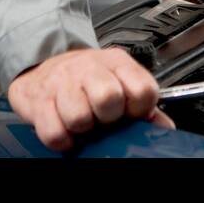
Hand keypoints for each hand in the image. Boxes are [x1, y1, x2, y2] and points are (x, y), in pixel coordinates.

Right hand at [7, 46, 175, 151]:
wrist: (45, 67)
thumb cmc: (87, 80)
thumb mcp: (120, 82)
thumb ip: (144, 105)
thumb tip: (165, 127)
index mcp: (117, 63)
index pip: (142, 89)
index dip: (139, 109)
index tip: (130, 113)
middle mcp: (89, 68)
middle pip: (108, 97)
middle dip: (108, 117)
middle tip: (102, 117)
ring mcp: (62, 82)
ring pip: (79, 117)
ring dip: (82, 127)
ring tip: (82, 120)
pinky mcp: (39, 100)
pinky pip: (54, 133)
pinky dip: (62, 139)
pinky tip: (66, 129)